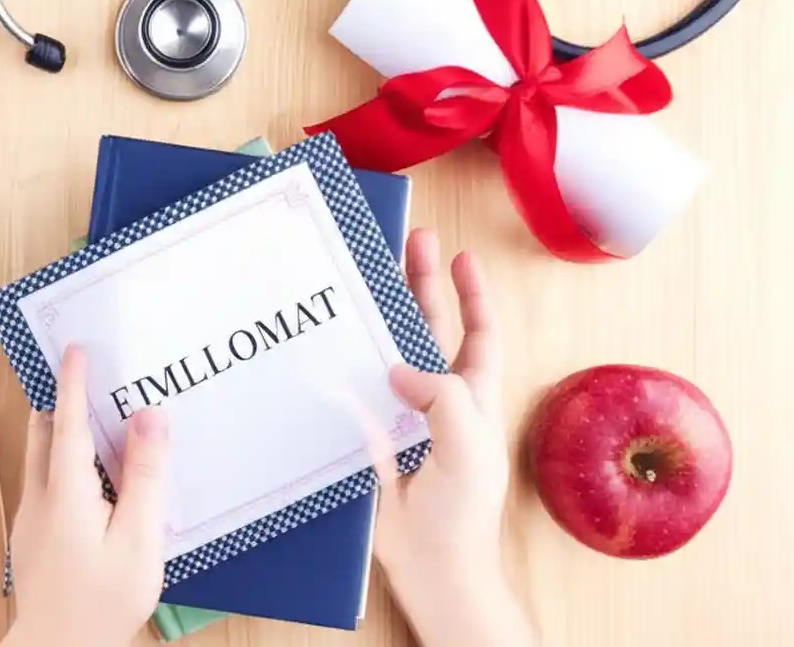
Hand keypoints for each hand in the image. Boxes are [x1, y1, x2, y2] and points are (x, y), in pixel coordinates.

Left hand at [1, 346, 169, 646]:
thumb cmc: (101, 603)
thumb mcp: (137, 541)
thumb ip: (143, 477)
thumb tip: (148, 416)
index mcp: (67, 493)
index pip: (69, 422)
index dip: (73, 382)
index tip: (75, 346)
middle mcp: (41, 499)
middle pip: (43, 434)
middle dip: (59, 398)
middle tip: (80, 370)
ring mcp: (32, 521)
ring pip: (41, 459)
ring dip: (60, 429)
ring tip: (91, 415)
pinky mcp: (34, 540)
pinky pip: (46, 483)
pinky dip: (64, 461)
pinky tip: (92, 477)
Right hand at [372, 229, 533, 646]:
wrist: (431, 565)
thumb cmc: (463, 511)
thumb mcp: (467, 446)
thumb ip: (443, 399)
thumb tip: (399, 367)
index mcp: (473, 397)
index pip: (479, 334)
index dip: (473, 295)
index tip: (461, 257)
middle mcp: (439, 400)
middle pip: (431, 331)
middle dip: (421, 286)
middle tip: (408, 242)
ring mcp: (404, 418)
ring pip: (390, 355)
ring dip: (377, 320)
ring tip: (360, 281)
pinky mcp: (372, 439)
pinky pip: (357, 395)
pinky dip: (345, 370)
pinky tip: (329, 348)